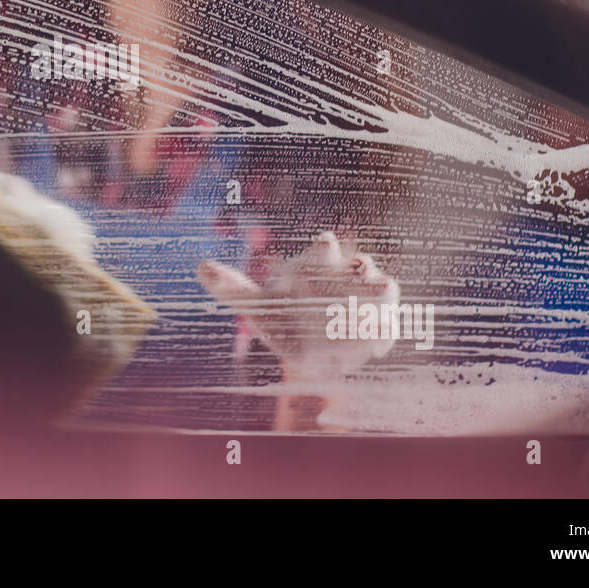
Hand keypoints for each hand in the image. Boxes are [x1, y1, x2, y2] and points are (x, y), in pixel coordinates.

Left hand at [198, 232, 400, 429]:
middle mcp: (348, 278)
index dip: (325, 246)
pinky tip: (378, 344)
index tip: (325, 242)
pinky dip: (384, 333)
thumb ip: (233, 288)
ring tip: (384, 290)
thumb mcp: (258, 305)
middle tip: (363, 265)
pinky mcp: (379, 329)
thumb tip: (201, 267)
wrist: (308, 347)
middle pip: (360, 265)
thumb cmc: (283, 316)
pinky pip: (388, 328)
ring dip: (383, 290)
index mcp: (318, 266)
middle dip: (363, 266)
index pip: (324, 250)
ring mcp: (367, 303)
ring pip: (382, 290)